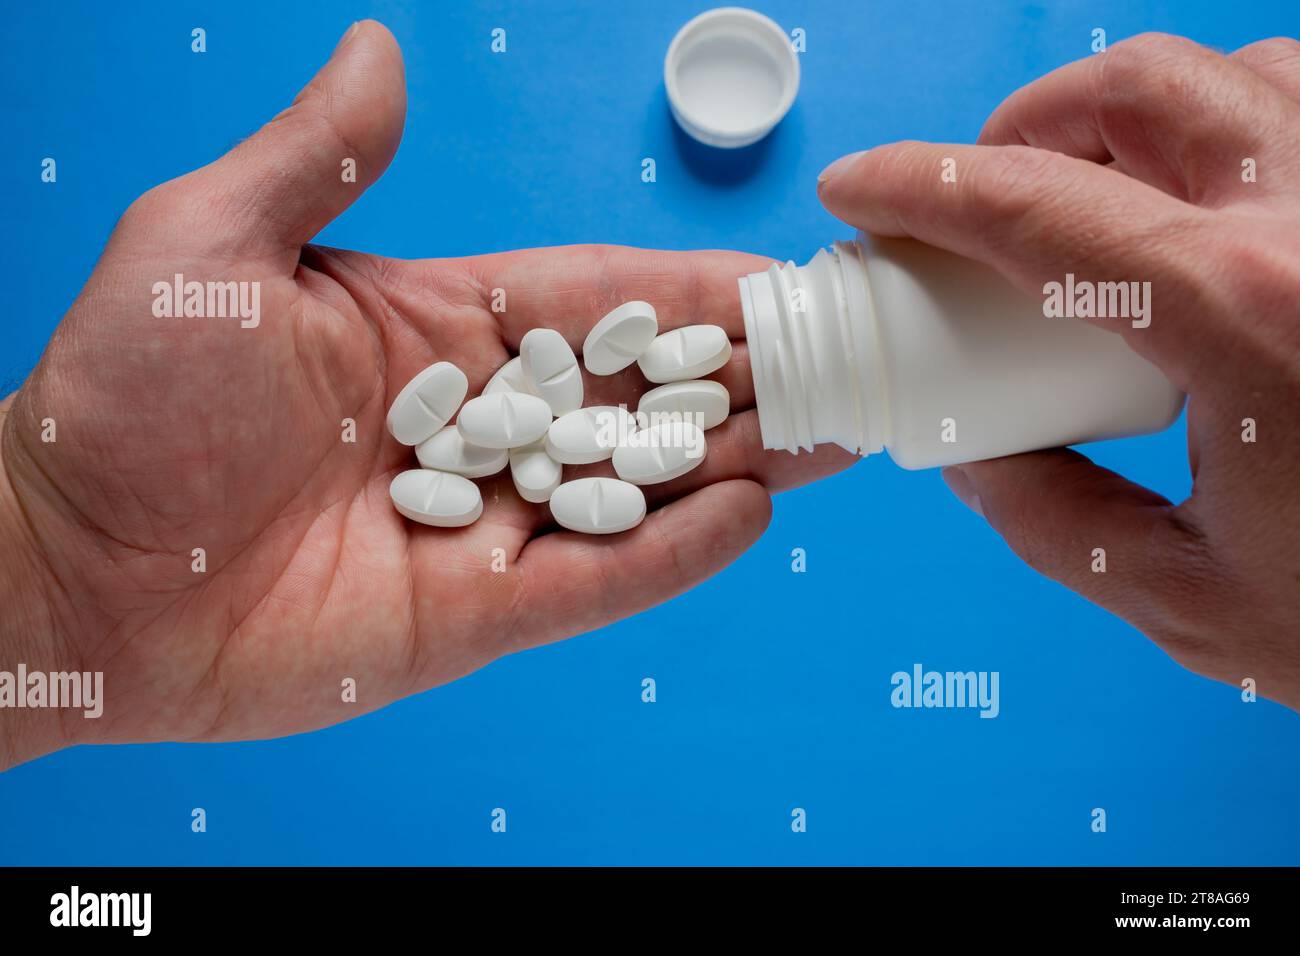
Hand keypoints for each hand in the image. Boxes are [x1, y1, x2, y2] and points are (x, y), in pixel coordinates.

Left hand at [0, 21, 852, 768]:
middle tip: (848, 365)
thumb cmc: (126, 400)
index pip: (598, 303)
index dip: (693, 292)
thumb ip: (318, 155)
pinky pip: (592, 583)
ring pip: (633, 490)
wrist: (70, 573)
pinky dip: (671, 554)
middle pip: (639, 398)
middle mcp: (476, 426)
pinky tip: (749, 515)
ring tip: (837, 435)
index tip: (782, 281)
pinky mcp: (472, 615)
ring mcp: (481, 524)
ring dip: (736, 462)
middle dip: (745, 382)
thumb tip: (379, 51)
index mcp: (437, 329)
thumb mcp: (213, 243)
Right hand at [818, 33, 1299, 708]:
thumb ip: (1051, 522)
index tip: (860, 187)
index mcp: (1246, 314)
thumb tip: (976, 459)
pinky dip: (1234, 118)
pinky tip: (1207, 192)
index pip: (1033, 205)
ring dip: (1131, 112)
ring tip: (1088, 186)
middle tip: (977, 194)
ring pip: (1236, 72)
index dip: (920, 185)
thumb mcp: (1191, 600)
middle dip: (1021, 124)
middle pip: (1135, 88)